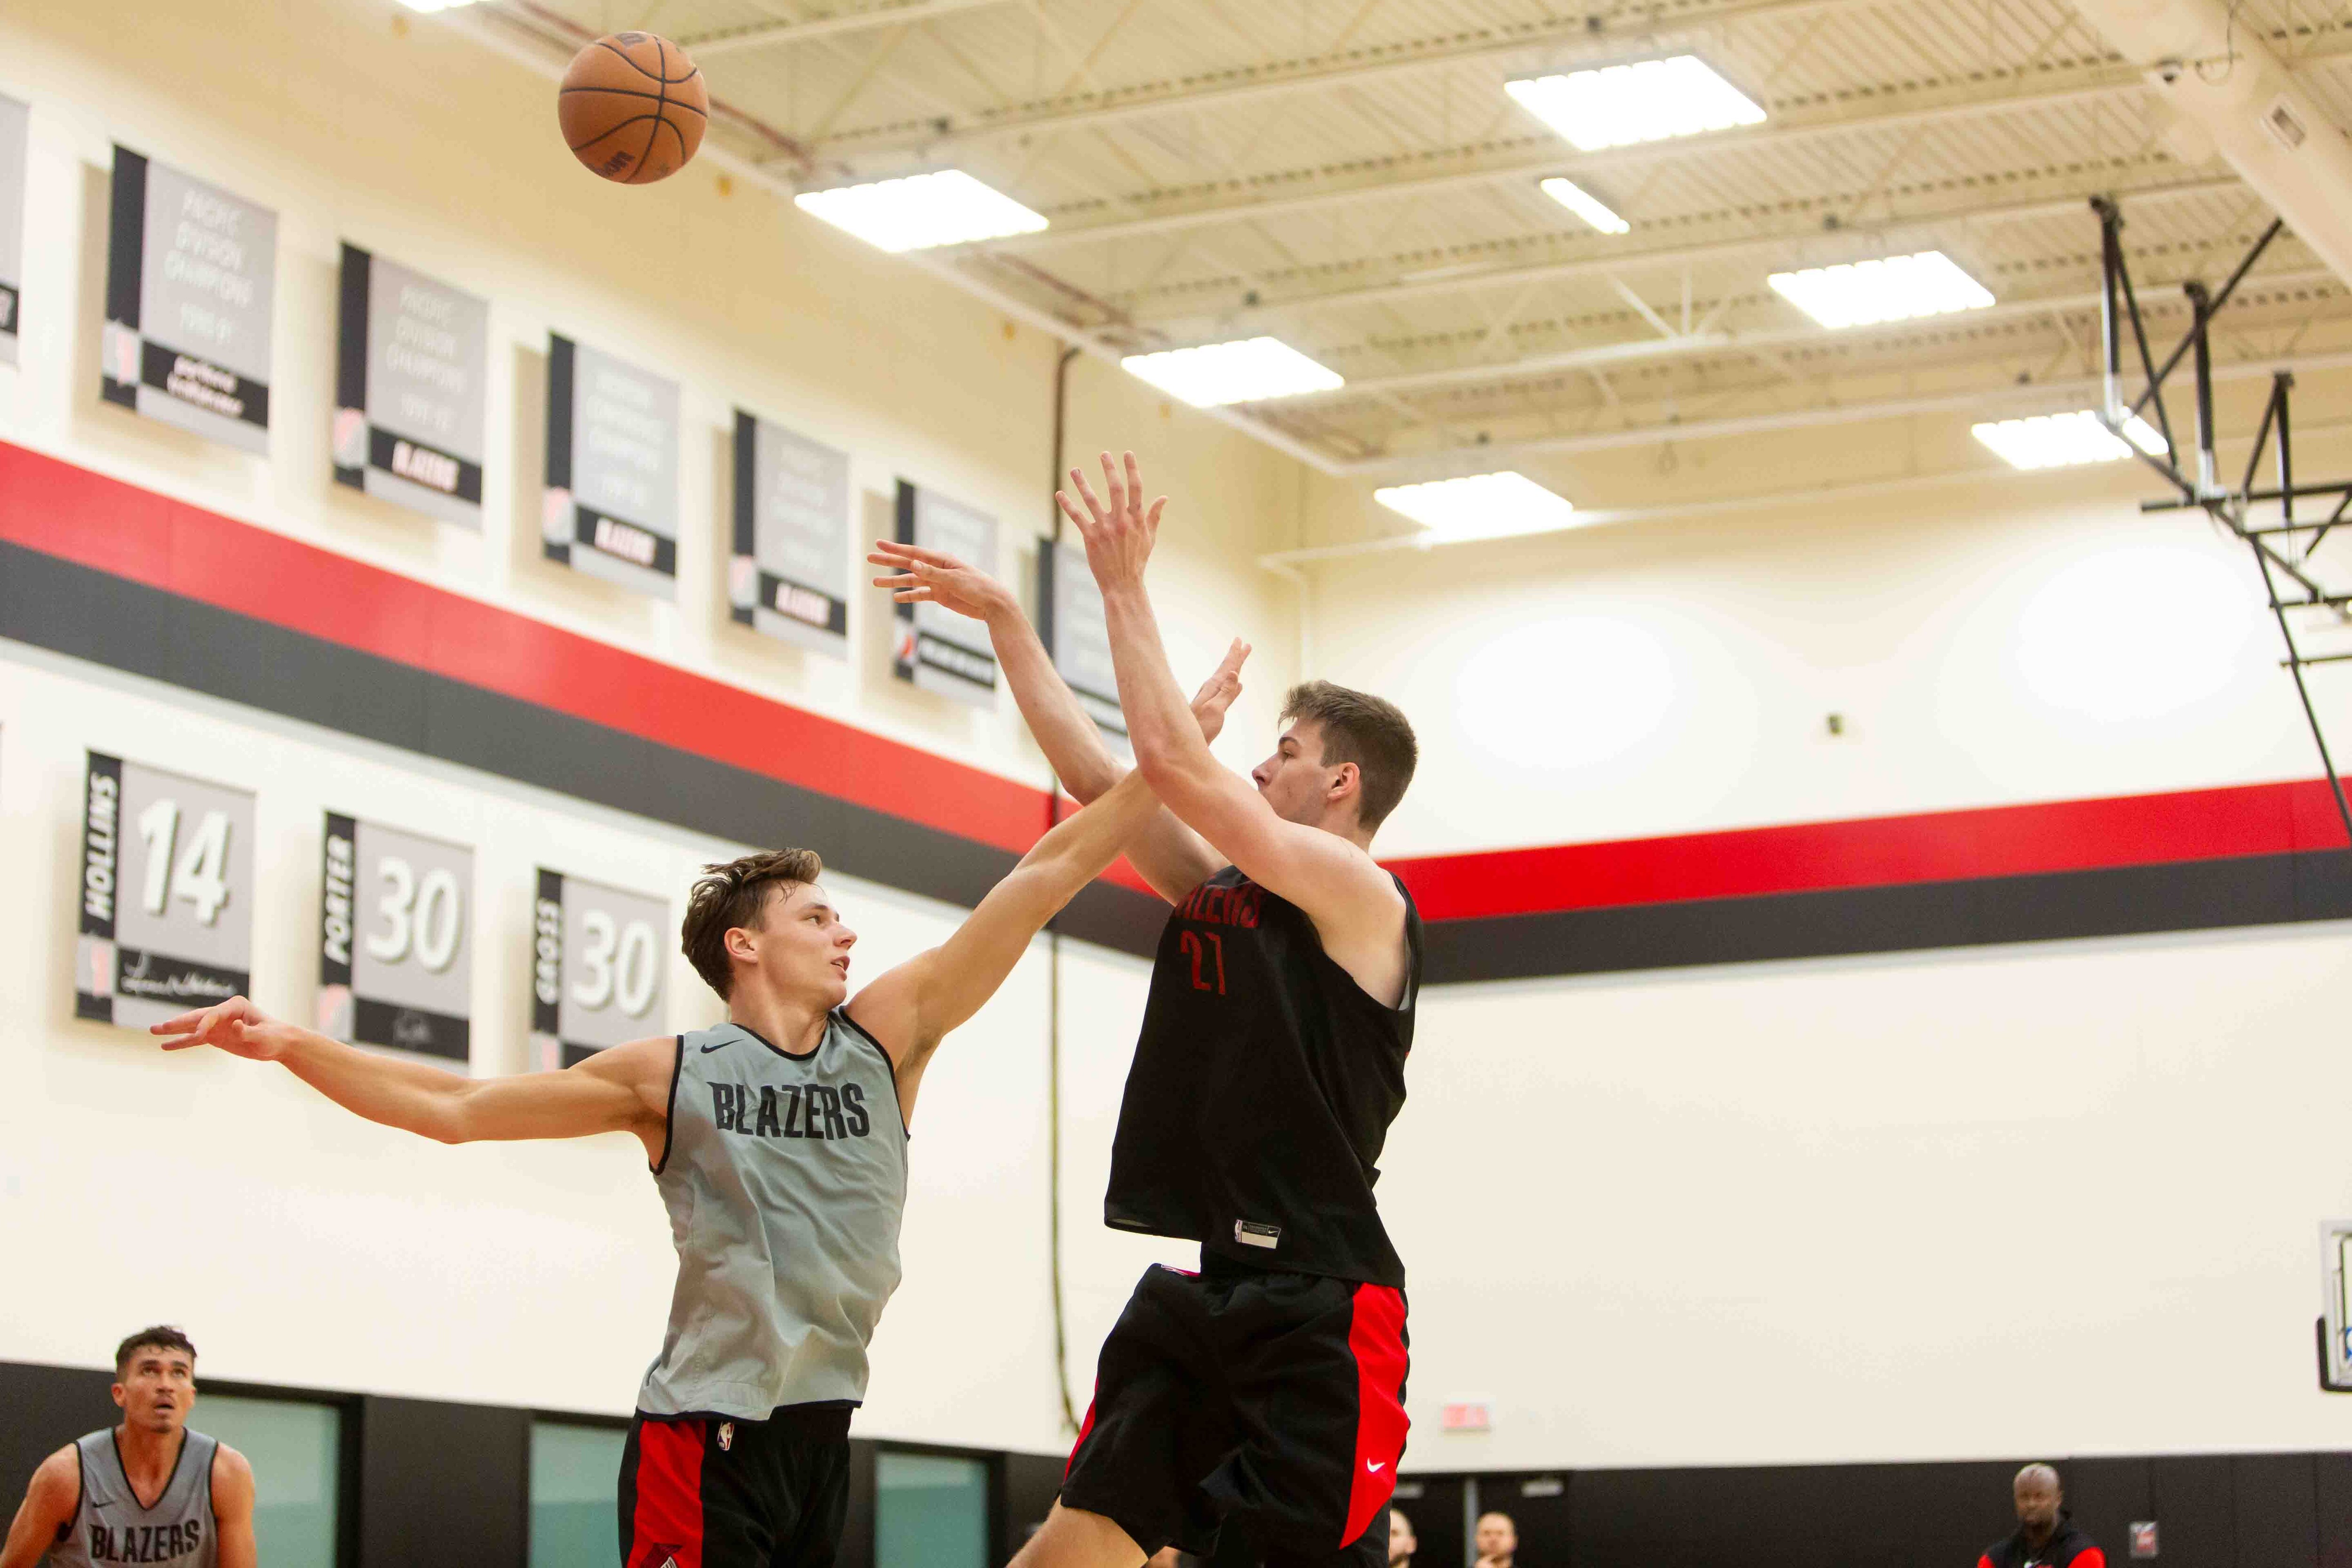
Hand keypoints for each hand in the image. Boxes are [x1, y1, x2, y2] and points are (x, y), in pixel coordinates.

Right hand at [151, 996, 285, 1061]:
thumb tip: (234, 1026)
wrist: (280, 1043)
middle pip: (197, 1017)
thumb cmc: (275, 1037)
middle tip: (159, 1026)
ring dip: (174, 1030)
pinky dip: (182, 1042)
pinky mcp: (216, 1037)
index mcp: (235, 1006)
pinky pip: (195, 1040)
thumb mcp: (264, 1036)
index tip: (198, 1036)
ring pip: (192, 1027)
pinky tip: (166, 1046)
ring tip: (154, 1031)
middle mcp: (223, 1013)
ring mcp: (218, 1025)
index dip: (204, 1025)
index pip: (213, 1015)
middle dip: (178, 1022)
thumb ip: (248, 1031)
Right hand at [866, 540, 1017, 623]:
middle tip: (870, 558)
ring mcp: (937, 582)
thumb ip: (932, 573)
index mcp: (941, 560)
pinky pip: (920, 595)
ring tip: (875, 582)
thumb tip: (912, 564)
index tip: (879, 544)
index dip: (895, 548)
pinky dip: (909, 596)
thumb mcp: (954, 579)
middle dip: (889, 561)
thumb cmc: (977, 587)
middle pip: (907, 564)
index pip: (913, 553)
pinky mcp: (940, 596)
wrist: (992, 605)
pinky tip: (896, 598)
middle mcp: (936, 569)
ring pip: (911, 581)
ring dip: (894, 581)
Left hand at [1056, 450, 1163, 592]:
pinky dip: (1067, 505)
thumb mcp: (1149, 538)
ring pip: (1092, 500)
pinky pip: (1077, 517)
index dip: (1132, 469)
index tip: (1127, 453)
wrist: (1123, 584)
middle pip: (1116, 489)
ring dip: (1082, 483)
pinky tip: (1059, 493)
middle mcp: (1122, 521)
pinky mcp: (1091, 538)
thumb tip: (1163, 497)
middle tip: (1103, 454)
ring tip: (1075, 470)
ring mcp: (1106, 529)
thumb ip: (1154, 516)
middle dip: (1109, 469)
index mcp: (1137, 519)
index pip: (1136, 488)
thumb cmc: (1137, 560)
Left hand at [1190, 638, 1249, 744]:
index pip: (1226, 667)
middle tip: (1244, 644)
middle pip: (1226, 669)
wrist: (1185, 744)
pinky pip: (1227, 692)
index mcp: (1212, 688)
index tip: (1241, 641)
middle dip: (1235, 657)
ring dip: (1235, 669)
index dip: (1235, 655)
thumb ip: (1226, 692)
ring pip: (1226, 679)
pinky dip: (1234, 687)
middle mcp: (1211, 690)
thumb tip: (1234, 672)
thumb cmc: (1200, 729)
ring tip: (1241, 660)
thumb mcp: (1215, 709)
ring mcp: (1211, 699)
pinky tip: (1239, 686)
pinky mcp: (1213, 709)